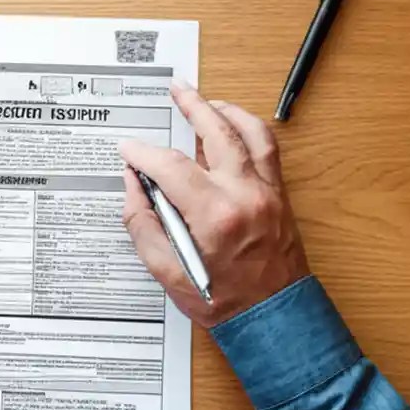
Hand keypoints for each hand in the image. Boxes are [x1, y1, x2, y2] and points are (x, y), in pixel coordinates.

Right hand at [119, 83, 309, 327]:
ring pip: (250, 133)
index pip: (170, 166)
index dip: (143, 154)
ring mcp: (267, 192)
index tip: (129, 150)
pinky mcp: (280, 196)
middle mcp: (245, 195)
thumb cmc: (222, 301)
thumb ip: (143, 225)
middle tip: (176, 91)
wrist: (272, 318)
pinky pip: (268, 150)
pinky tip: (235, 127)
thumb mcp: (166, 272)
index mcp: (214, 215)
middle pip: (216, 132)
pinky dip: (251, 131)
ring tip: (207, 102)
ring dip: (227, 112)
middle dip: (192, 106)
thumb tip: (134, 187)